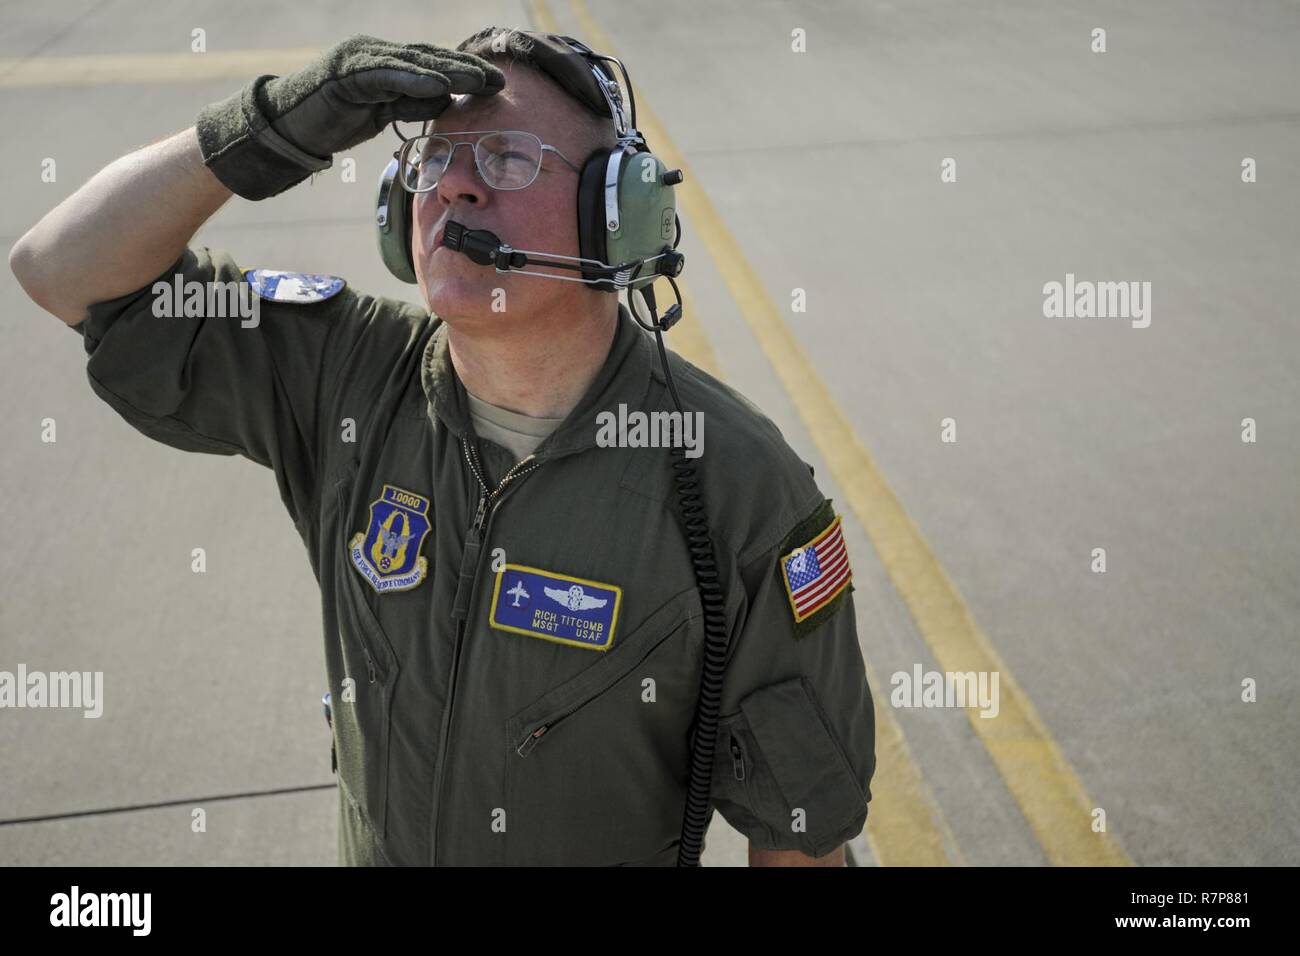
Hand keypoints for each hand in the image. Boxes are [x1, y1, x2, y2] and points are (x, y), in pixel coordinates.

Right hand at [196, 34, 504, 200]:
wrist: (287, 128)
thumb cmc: (334, 120)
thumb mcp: (383, 114)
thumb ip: (413, 103)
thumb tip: (448, 101)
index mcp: (386, 62)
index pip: (433, 64)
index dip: (466, 71)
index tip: (497, 83)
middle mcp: (375, 54)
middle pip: (429, 59)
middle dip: (466, 69)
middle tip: (499, 80)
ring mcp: (359, 59)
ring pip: (412, 63)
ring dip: (449, 72)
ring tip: (479, 81)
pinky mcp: (345, 75)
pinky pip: (386, 76)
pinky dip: (414, 80)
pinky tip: (440, 87)